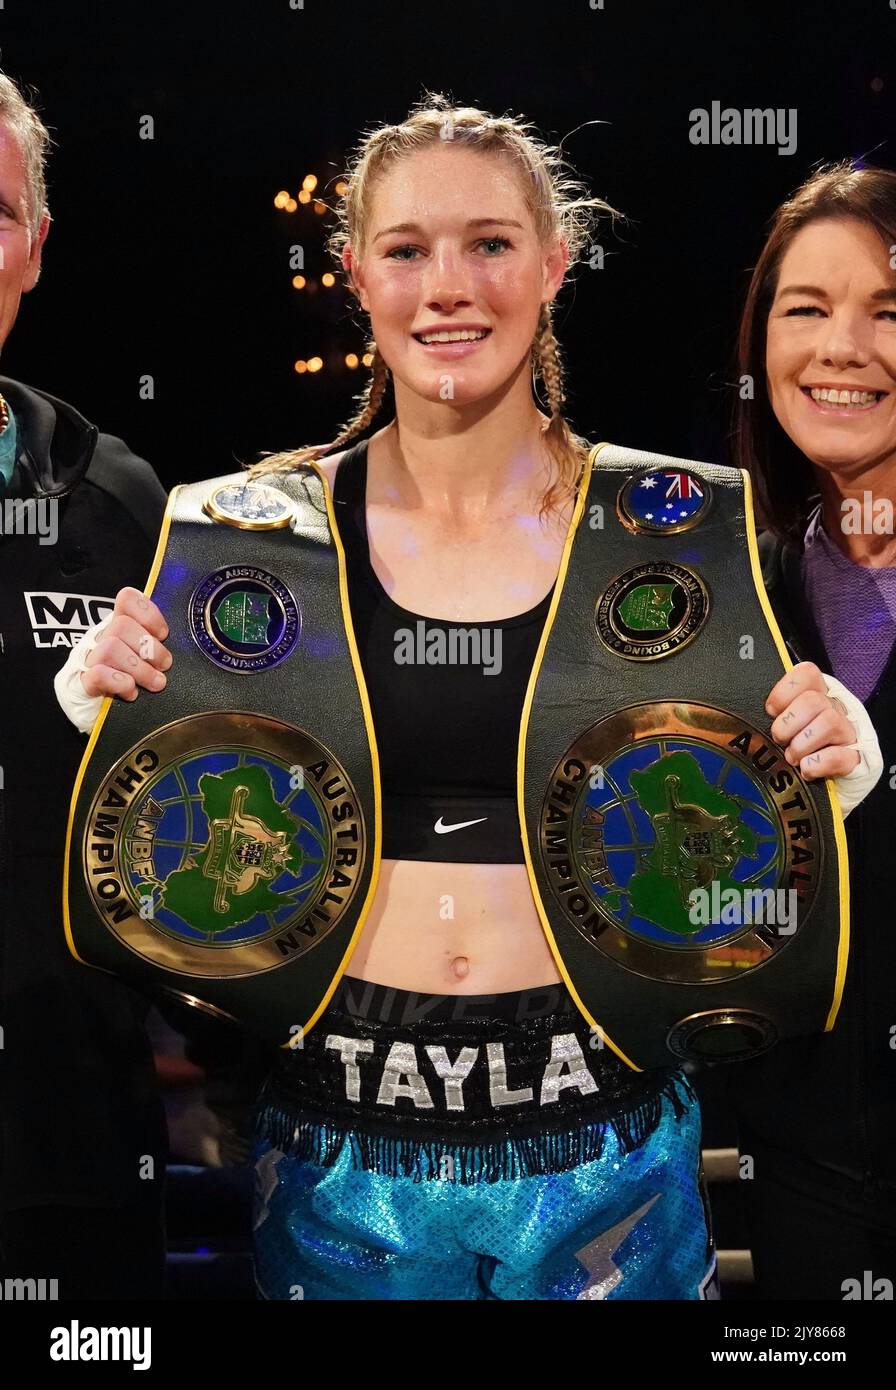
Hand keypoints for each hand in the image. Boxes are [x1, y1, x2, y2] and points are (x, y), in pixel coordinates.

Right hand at [80, 586, 171, 701]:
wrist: (96, 712)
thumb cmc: (128, 679)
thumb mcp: (146, 657)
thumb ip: (157, 644)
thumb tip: (183, 643)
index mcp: (117, 626)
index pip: (126, 599)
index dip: (147, 612)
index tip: (163, 634)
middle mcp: (100, 638)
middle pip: (121, 626)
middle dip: (149, 647)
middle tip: (164, 666)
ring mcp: (88, 660)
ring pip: (111, 648)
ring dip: (139, 668)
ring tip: (155, 683)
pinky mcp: (82, 683)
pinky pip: (98, 674)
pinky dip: (119, 682)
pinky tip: (131, 691)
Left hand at [765, 662, 859, 779]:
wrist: (830, 776)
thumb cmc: (798, 741)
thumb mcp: (785, 720)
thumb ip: (774, 710)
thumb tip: (749, 709)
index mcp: (818, 692)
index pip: (807, 673)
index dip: (784, 692)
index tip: (771, 712)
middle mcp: (836, 708)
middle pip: (813, 701)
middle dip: (788, 723)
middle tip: (780, 739)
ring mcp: (848, 732)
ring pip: (829, 722)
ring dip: (801, 744)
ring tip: (792, 757)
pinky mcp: (855, 759)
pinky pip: (840, 756)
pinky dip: (817, 764)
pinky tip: (807, 769)